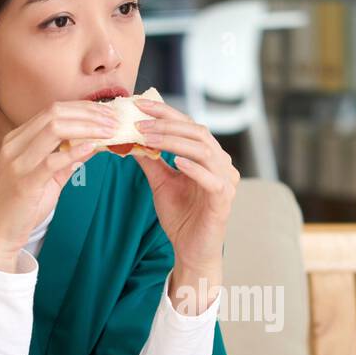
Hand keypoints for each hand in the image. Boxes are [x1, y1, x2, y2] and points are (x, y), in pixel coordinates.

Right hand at [0, 100, 118, 270]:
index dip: (82, 108)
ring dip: (87, 127)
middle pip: (55, 114)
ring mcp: (18, 162)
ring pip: (54, 129)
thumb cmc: (23, 205)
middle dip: (89, 113)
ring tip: (110, 131)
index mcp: (18, 139)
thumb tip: (93, 145)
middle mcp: (15, 145)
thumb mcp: (47, 178)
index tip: (107, 113)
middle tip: (114, 120)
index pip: (53, 111)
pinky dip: (75, 152)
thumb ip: (66, 160)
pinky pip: (51, 160)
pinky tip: (93, 147)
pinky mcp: (24, 182)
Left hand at [130, 96, 238, 273]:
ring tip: (149, 138)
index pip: (188, 125)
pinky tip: (176, 162)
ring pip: (204, 150)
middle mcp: (221, 163)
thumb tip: (129, 138)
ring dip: (174, 142)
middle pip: (197, 132)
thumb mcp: (161, 183)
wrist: (192, 250)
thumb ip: (151, 161)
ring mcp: (225, 180)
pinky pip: (211, 179)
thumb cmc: (182, 217)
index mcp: (208, 155)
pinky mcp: (224, 200)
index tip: (139, 104)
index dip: (164, 112)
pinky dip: (194, 168)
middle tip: (139, 122)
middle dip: (166, 124)